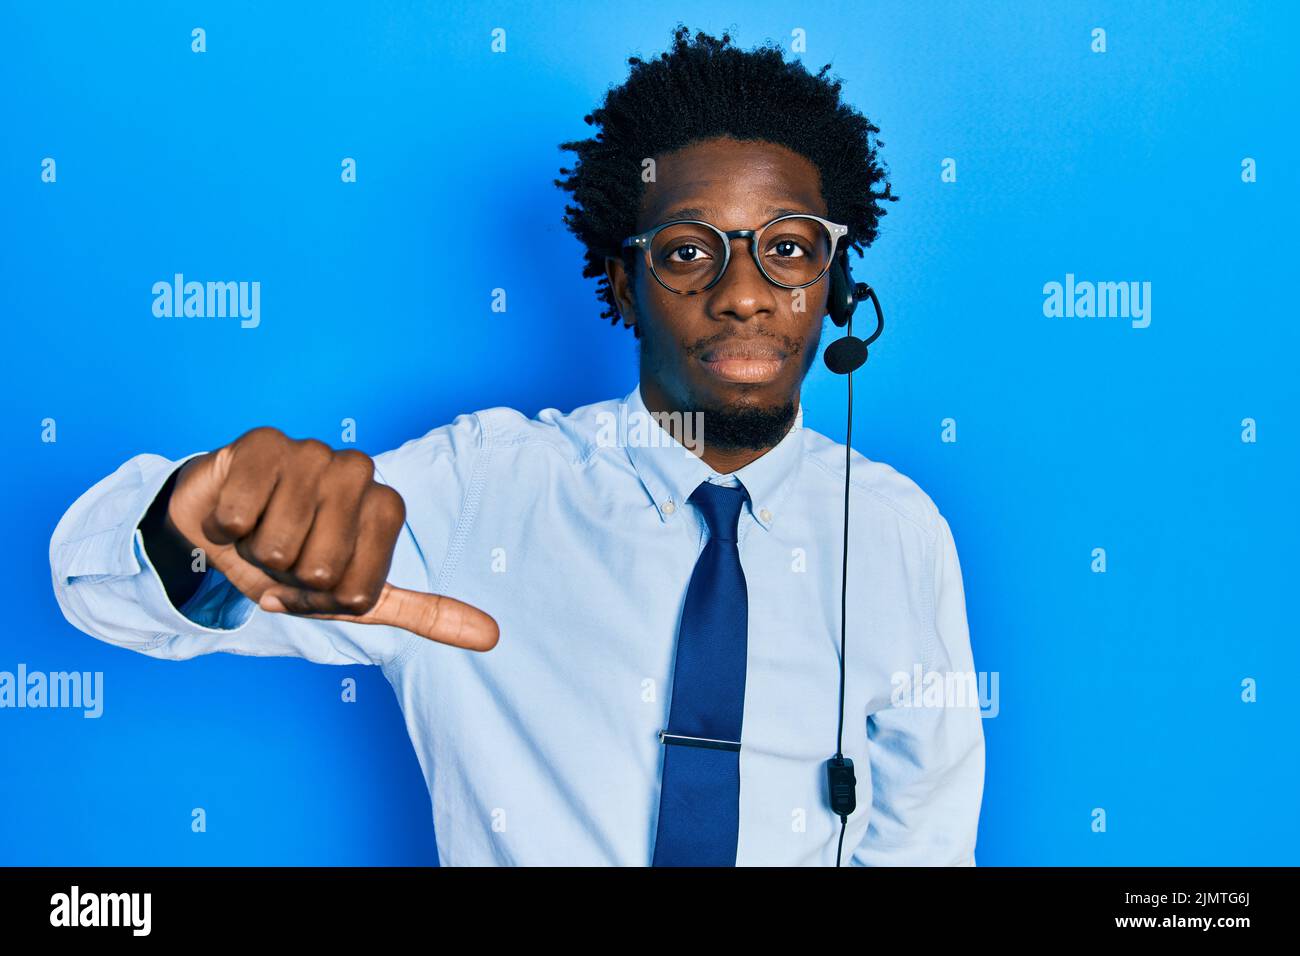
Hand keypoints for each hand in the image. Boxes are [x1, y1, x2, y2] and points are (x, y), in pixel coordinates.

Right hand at [165, 427, 498, 650]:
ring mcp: (312, 451)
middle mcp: (360, 471)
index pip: (359, 593)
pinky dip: (227, 528)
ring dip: (255, 553)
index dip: (324, 601)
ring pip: (280, 548)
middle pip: (322, 572)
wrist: (220, 526)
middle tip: (281, 554)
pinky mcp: (261, 442)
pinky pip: (240, 517)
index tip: (314, 580)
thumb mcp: (357, 596)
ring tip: (257, 530)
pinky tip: (234, 510)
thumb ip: (423, 613)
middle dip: (289, 578)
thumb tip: (491, 637)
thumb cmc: (293, 560)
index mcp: (388, 507)